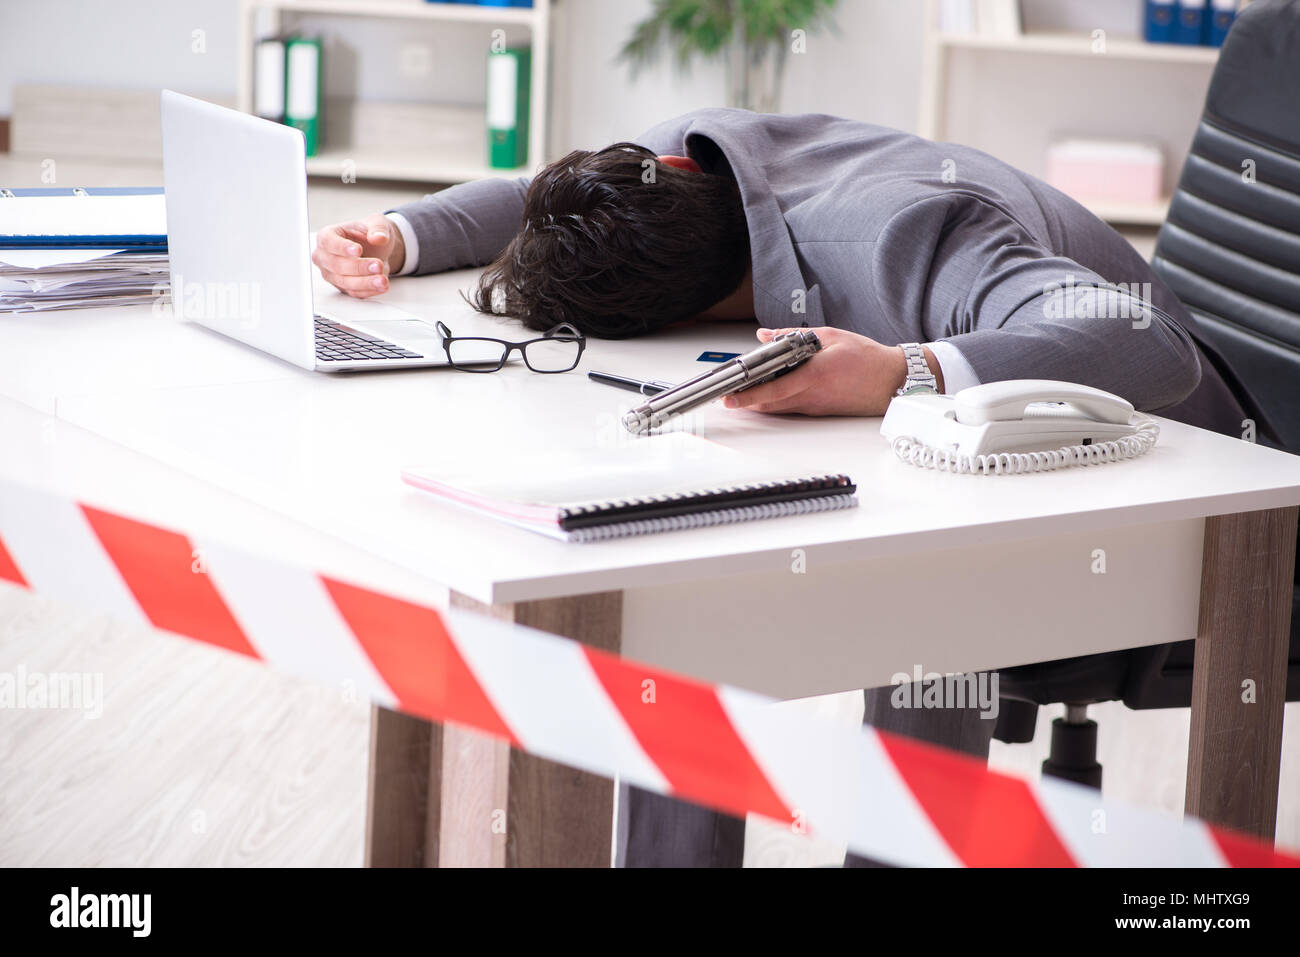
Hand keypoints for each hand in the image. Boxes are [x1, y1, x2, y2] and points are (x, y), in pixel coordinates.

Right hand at [311, 214, 404, 298]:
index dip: (342, 247)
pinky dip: (369, 290)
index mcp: (326, 236)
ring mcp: (332, 274)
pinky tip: (382, 286)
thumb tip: (379, 237)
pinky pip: (355, 292)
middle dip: (359, 267)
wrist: (375, 248)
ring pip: (345, 282)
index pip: (329, 242)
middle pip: (337, 265)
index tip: (358, 250)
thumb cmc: (369, 233)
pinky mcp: (343, 287)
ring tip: (383, 280)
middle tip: (378, 266)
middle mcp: (325, 257)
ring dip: (365, 283)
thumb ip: (378, 228)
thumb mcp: (377, 223)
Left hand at [721, 327, 941, 416]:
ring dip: (758, 404)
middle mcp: (813, 395)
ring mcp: (816, 407)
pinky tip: (765, 397)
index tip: (730, 397)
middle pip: (770, 404)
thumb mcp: (829, 336)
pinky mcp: (820, 412)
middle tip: (726, 396)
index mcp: (815, 374)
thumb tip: (765, 335)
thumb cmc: (867, 358)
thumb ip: (792, 337)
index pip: (774, 388)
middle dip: (746, 402)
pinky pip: (791, 409)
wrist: (894, 381)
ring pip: (779, 409)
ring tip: (739, 395)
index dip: (749, 396)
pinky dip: (774, 404)